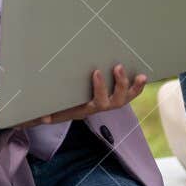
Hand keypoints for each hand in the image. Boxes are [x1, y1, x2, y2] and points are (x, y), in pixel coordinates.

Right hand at [16, 64, 146, 128]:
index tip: (96, 72)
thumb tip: (43, 118)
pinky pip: (128, 95)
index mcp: (85, 109)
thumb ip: (45, 115)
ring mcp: (108, 103)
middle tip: (118, 67)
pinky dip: (136, 88)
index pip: (96, 102)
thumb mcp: (49, 111)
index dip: (100, 89)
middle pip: (115, 102)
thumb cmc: (53, 108)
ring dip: (133, 88)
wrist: (59, 113)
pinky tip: (142, 77)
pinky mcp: (113, 96)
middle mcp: (99, 107)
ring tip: (141, 75)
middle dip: (120, 86)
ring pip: (125, 100)